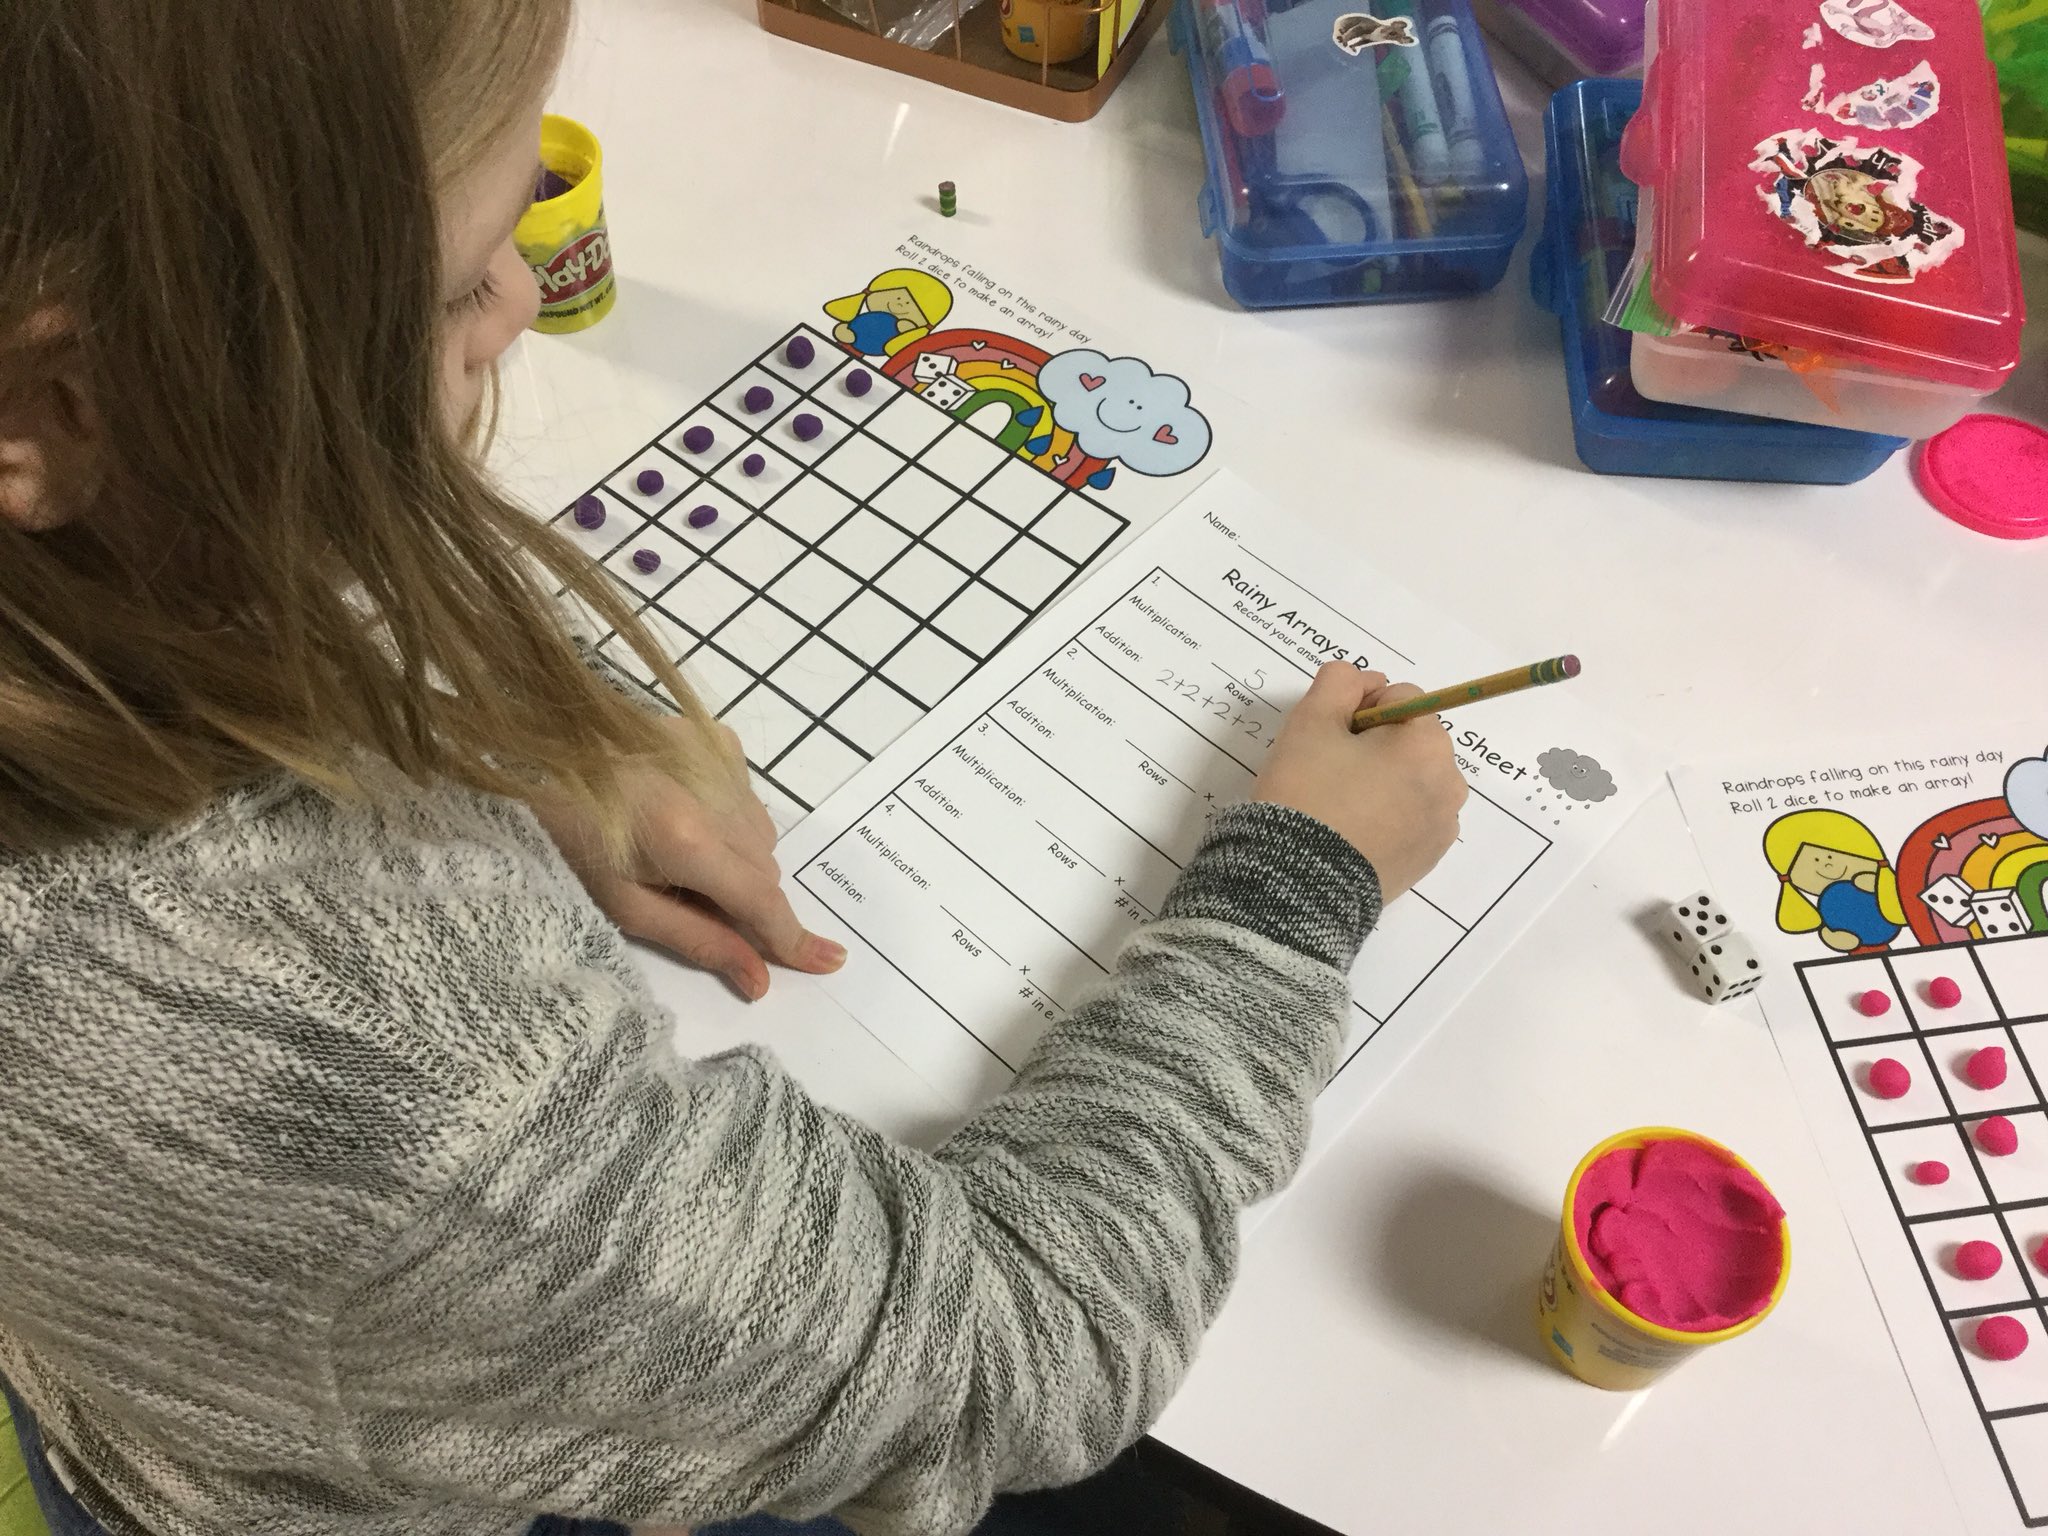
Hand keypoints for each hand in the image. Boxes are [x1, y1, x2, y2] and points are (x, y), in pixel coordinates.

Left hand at [528, 720, 844, 999]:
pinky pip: (748, 796)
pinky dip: (729, 816)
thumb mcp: (626, 907)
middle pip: (766, 871)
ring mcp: (721, 760)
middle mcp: (717, 797)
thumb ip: (699, 941)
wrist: (541, 759)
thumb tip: (760, 979)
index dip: (794, 938)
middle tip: (692, 901)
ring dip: (738, 859)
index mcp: (688, 843)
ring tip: (679, 853)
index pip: (762, 901)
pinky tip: (684, 812)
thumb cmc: (574, 844)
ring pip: (762, 835)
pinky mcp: (716, 739)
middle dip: (745, 900)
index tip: (831, 960)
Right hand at [1252, 664, 1466, 901]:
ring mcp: (1442, 826)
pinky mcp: (1428, 859)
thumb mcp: (1309, 723)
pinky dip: (1389, 815)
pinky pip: (1412, 818)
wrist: (1299, 884)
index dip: (1358, 708)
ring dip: (1384, 779)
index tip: (1329, 738)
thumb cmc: (1306, 795)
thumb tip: (1365, 679)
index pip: (1399, 697)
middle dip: (1376, 745)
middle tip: (1330, 772)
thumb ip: (1339, 683)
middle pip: (1411, 739)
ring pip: (1412, 779)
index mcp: (1428, 744)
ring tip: (1340, 805)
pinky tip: (1353, 830)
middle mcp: (1449, 782)